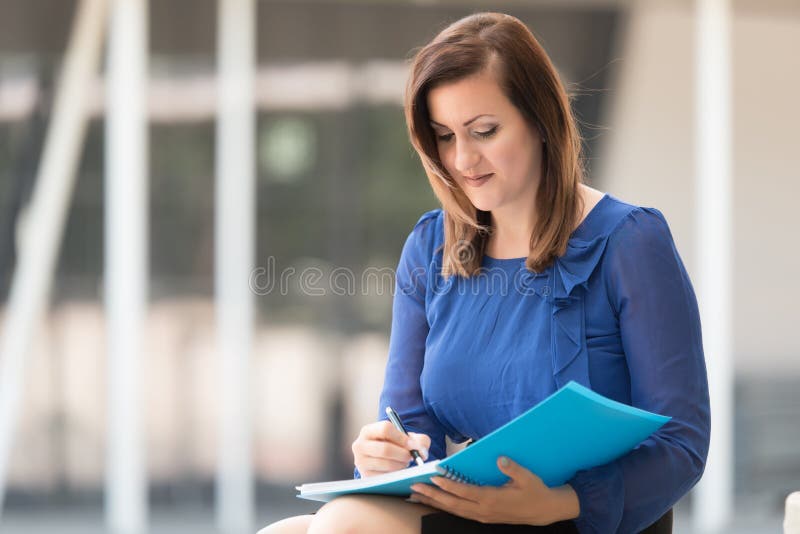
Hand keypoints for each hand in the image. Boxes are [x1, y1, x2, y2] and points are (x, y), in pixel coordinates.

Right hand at [352, 420, 429, 477]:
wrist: (381, 460)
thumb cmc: (395, 446)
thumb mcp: (406, 438)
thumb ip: (419, 440)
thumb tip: (421, 451)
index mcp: (368, 430)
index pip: (385, 429)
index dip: (402, 437)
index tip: (412, 445)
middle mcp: (360, 445)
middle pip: (385, 449)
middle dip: (403, 454)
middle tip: (411, 457)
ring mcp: (361, 462)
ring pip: (386, 464)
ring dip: (401, 465)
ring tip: (404, 462)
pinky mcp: (365, 476)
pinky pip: (385, 476)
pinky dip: (395, 474)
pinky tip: (397, 470)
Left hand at [408, 456, 579, 525]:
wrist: (544, 510)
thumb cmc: (535, 491)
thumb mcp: (528, 477)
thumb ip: (513, 468)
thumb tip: (500, 459)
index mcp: (493, 499)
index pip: (465, 492)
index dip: (448, 485)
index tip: (434, 476)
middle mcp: (484, 510)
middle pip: (453, 504)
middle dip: (432, 496)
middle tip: (414, 488)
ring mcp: (483, 515)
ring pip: (453, 510)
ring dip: (434, 503)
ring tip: (416, 496)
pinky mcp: (483, 516)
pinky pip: (460, 512)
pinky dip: (444, 507)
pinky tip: (434, 501)